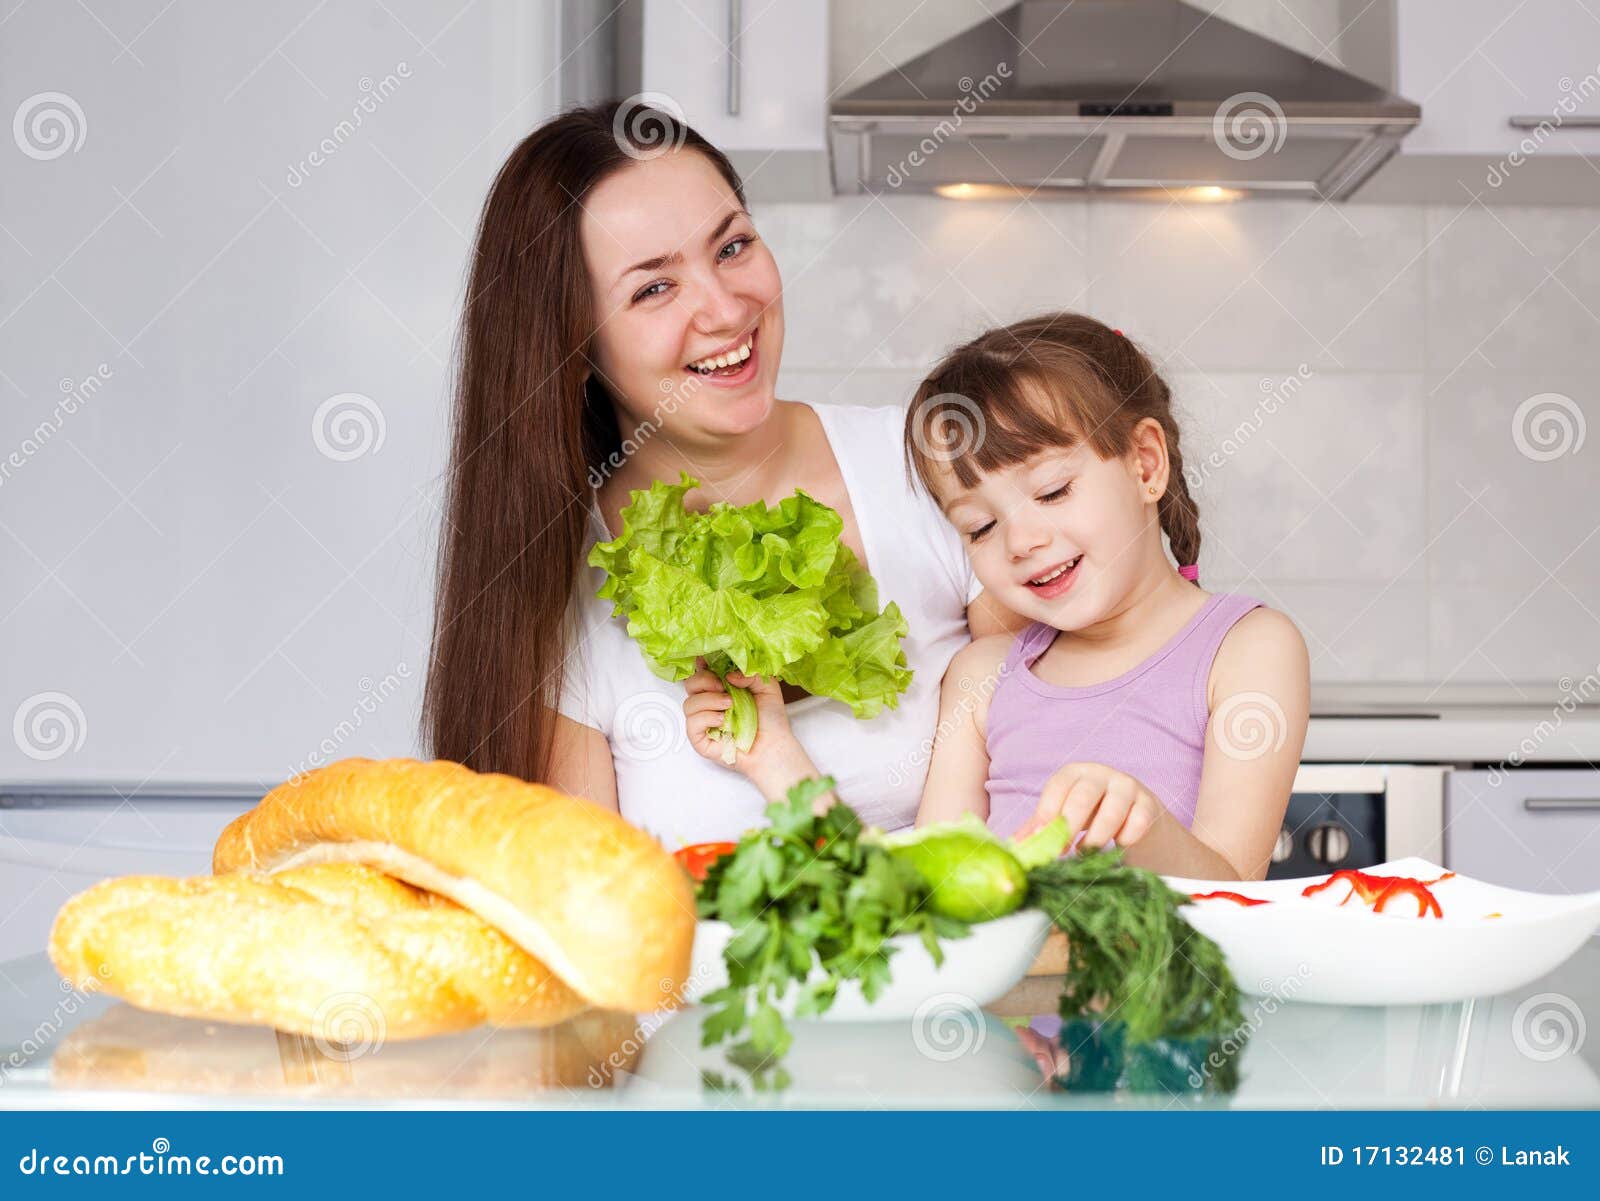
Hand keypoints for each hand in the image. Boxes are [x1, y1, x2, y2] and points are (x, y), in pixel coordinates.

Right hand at [682, 659, 819, 801]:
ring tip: (729, 705)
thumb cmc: (771, 720)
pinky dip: (706, 719)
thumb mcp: (767, 687)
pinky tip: (722, 720)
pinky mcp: (701, 740)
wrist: (774, 746)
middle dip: (704, 681)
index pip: (702, 672)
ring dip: (709, 700)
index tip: (706, 660)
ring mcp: (704, 722)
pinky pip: (691, 725)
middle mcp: (710, 704)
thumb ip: (750, 673)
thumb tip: (728, 674)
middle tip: (723, 686)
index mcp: (722, 689)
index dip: (701, 665)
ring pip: (688, 704)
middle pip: (690, 685)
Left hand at [1015, 762, 1168, 848]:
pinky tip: (1118, 846)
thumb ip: (1041, 827)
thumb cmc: (1090, 814)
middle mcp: (1100, 774)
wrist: (1134, 816)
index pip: (1058, 787)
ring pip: (1112, 811)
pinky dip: (1126, 838)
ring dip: (1097, 837)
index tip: (1040, 840)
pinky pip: (1138, 822)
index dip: (1047, 814)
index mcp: (1073, 773)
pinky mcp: (1148, 803)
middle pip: (1083, 796)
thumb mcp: (1064, 815)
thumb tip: (1015, 846)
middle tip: (1063, 851)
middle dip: (1070, 825)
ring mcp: (1127, 786)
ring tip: (1087, 852)